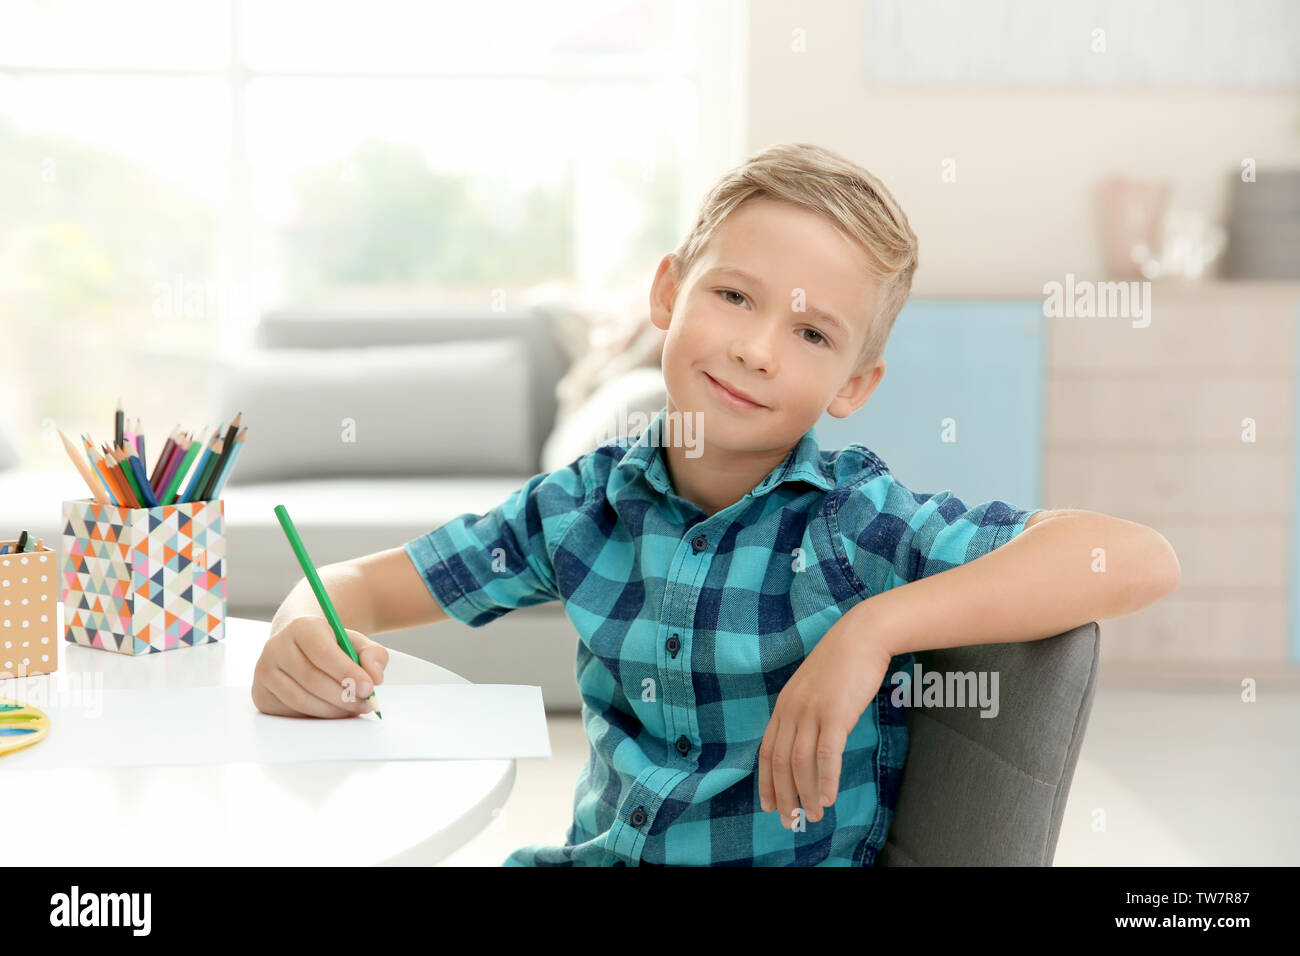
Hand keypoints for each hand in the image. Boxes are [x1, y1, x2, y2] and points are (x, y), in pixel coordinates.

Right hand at [251, 614, 388, 717]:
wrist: (299, 645)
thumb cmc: (330, 645)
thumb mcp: (356, 642)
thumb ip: (373, 656)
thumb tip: (375, 678)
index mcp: (301, 627)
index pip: (323, 653)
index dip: (347, 673)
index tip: (369, 688)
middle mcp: (276, 647)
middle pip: (312, 680)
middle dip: (343, 697)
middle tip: (366, 704)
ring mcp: (264, 671)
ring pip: (300, 700)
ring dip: (331, 710)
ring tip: (353, 709)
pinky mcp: (260, 694)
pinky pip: (290, 712)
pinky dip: (315, 717)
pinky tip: (332, 710)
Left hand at [757, 607, 895, 827]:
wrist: (862, 636)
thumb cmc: (843, 663)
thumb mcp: (813, 689)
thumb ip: (806, 714)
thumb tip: (807, 744)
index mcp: (784, 705)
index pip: (767, 751)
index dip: (766, 781)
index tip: (768, 805)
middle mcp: (792, 710)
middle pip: (781, 762)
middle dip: (784, 795)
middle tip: (791, 820)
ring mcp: (812, 712)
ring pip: (802, 763)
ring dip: (807, 793)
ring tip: (814, 814)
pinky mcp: (835, 714)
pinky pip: (827, 754)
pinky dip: (826, 779)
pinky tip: (828, 797)